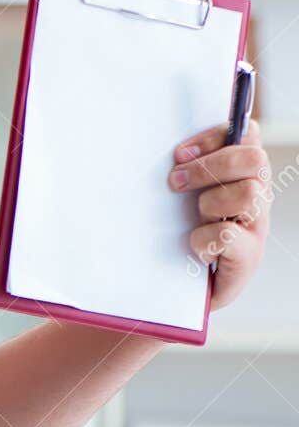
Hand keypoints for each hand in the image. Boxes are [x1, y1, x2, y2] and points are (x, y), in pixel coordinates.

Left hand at [169, 118, 272, 310]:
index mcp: (242, 175)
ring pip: (249, 194)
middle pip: (255, 160)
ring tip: (194, 218)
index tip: (179, 152)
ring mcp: (256, 228)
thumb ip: (181, 164)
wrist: (171, 290)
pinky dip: (204, 239)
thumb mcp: (175, 194)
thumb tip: (170, 146)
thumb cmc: (171, 234)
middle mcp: (256, 198)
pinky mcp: (248, 258)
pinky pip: (228, 234)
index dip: (216, 137)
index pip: (250, 135)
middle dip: (208, 167)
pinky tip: (195, 248)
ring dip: (211, 203)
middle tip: (175, 183)